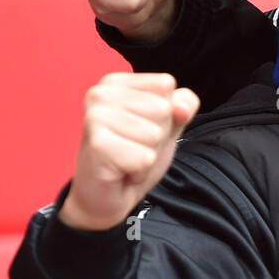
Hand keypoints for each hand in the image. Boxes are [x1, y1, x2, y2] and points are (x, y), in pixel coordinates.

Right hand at [59, 73, 199, 231]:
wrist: (107, 196)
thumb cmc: (133, 155)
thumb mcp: (167, 125)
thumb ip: (182, 106)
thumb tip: (182, 107)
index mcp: (115, 82)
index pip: (167, 85)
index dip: (166, 114)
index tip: (141, 129)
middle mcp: (100, 93)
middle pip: (164, 109)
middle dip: (157, 137)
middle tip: (133, 147)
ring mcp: (95, 117)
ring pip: (156, 134)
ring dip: (147, 155)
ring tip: (127, 158)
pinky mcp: (98, 144)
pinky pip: (145, 157)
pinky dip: (139, 171)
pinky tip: (121, 171)